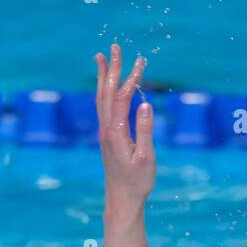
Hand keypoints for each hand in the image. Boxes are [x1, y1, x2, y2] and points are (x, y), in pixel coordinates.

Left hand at [95, 43, 154, 210]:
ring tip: (101, 57)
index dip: (131, 78)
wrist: (122, 200)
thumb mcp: (146, 158)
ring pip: (101, 98)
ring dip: (103, 77)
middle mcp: (106, 129)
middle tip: (114, 47)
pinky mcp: (106, 137)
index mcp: (116, 133)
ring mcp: (104, 132)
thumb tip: (144, 104)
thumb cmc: (137, 182)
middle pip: (107, 92)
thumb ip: (145, 131)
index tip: (141, 62)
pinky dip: (103, 91)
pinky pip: (102, 107)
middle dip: (112, 68)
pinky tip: (105, 85)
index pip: (122, 98)